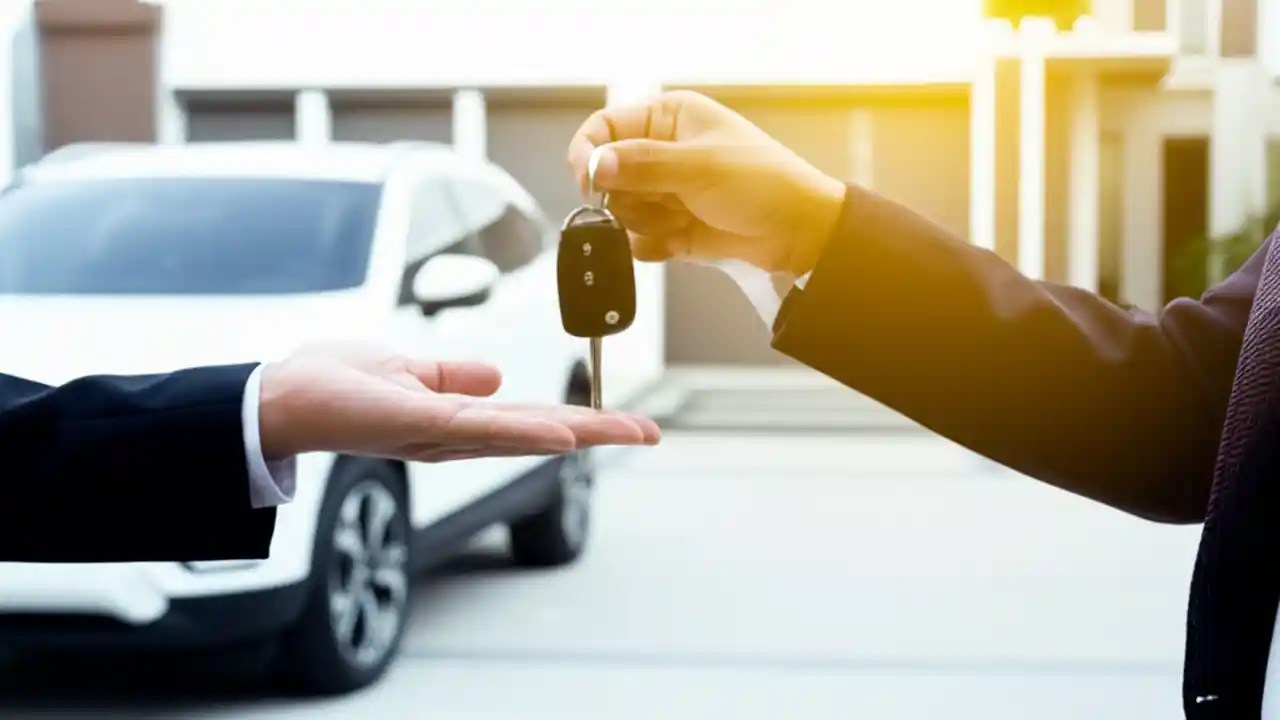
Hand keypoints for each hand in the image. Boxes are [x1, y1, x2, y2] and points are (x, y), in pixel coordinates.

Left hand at [257, 343, 659, 461]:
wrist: (276, 399)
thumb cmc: (331, 384)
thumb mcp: (405, 368)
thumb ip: (451, 375)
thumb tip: (496, 375)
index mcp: (456, 421)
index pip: (529, 420)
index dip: (580, 422)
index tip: (629, 424)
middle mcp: (454, 436)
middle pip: (538, 433)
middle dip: (596, 433)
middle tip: (652, 434)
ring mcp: (438, 435)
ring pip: (519, 433)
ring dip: (575, 433)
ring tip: (626, 432)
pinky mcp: (415, 427)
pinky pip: (476, 428)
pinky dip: (521, 431)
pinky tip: (559, 433)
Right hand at [567, 90, 845, 275]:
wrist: (799, 233)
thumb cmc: (764, 184)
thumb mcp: (699, 166)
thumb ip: (642, 166)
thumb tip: (595, 164)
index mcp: (668, 118)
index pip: (604, 127)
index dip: (589, 153)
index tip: (591, 181)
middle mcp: (661, 152)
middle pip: (607, 176)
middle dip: (629, 197)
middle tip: (663, 201)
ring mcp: (665, 191)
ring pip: (620, 212)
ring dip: (647, 222)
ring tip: (684, 218)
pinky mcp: (670, 227)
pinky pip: (637, 240)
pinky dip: (654, 245)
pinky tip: (682, 237)